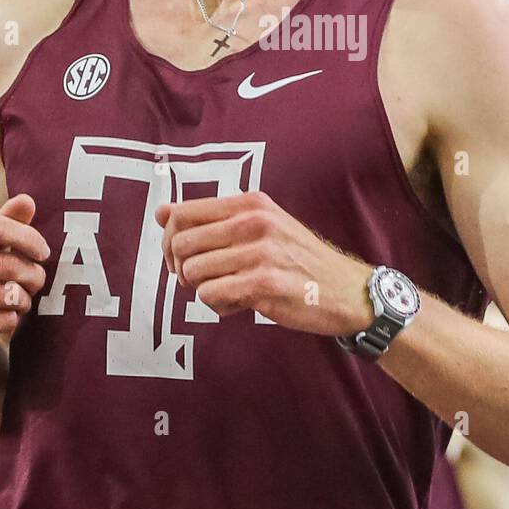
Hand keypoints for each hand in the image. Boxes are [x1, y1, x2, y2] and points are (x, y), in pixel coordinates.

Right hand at [0, 194, 49, 371]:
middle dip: (33, 274)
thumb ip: (4, 222)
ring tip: (20, 300)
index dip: (27, 237)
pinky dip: (12, 319)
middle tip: (37, 281)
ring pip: (7, 295)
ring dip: (24, 299)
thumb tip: (27, 200)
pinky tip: (8, 317)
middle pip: (6, 263)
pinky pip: (0, 319)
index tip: (43, 252)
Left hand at [154, 191, 373, 336]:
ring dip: (203, 289)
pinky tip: (240, 304)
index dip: (171, 241)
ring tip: (228, 291)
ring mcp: (260, 252)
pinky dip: (219, 306)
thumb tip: (160, 212)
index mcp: (251, 203)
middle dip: (182, 269)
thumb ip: (213, 218)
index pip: (182, 214)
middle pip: (181, 244)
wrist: (347, 290)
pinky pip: (211, 296)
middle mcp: (255, 221)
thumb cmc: (298, 260)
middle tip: (203, 281)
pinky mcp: (264, 284)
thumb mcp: (263, 225)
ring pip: (193, 273)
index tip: (181, 259)